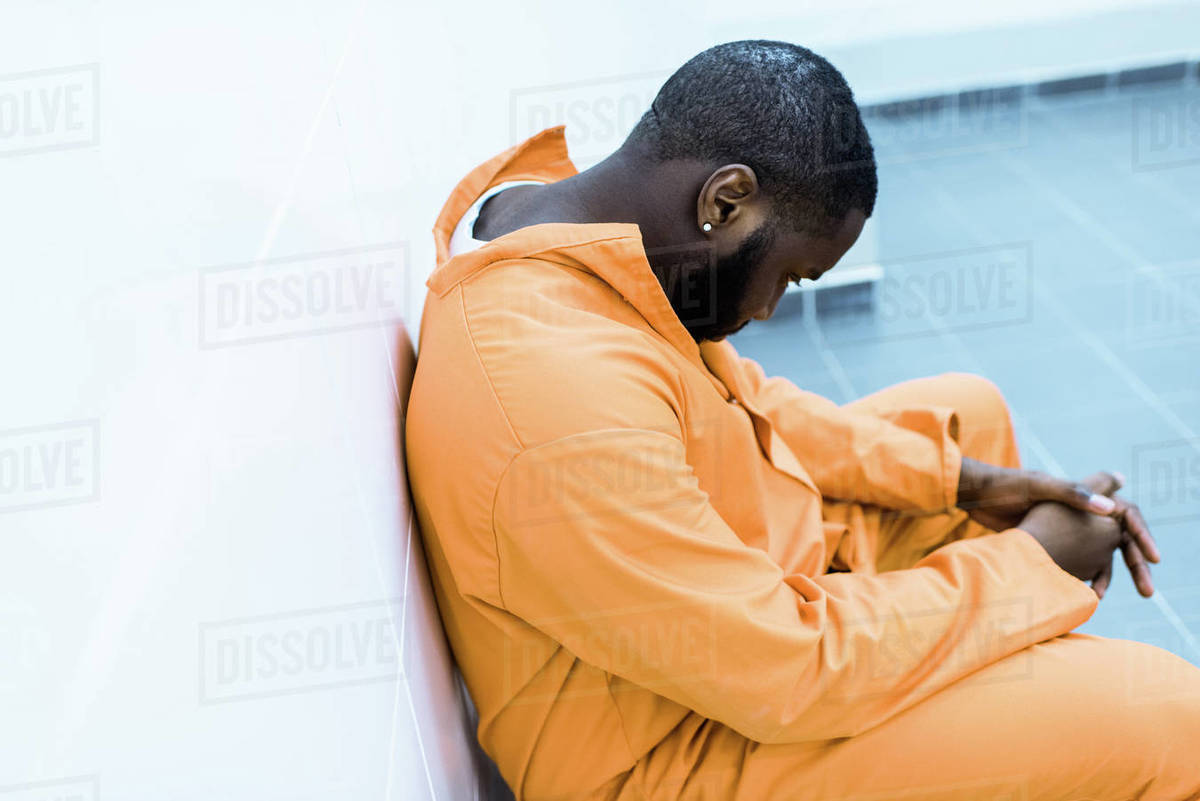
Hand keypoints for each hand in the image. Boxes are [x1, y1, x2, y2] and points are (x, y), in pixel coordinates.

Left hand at [960, 461, 1160, 597]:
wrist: (972, 496)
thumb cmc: (1003, 486)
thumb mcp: (1038, 487)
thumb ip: (1071, 494)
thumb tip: (1109, 508)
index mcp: (1082, 495)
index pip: (1125, 514)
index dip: (1141, 535)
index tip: (1153, 558)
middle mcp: (1077, 511)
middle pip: (1116, 538)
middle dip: (1133, 562)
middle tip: (1148, 590)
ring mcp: (1062, 527)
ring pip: (1096, 554)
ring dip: (1106, 574)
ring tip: (1104, 598)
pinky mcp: (1044, 540)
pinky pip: (1072, 562)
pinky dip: (1079, 577)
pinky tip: (1080, 595)